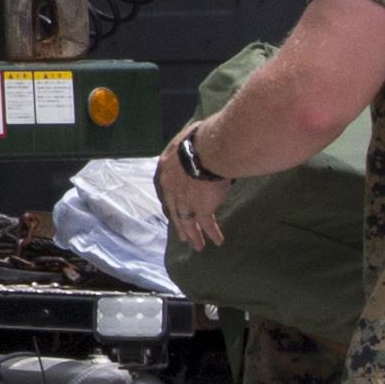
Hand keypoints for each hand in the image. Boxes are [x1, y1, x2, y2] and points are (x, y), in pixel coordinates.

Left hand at [157, 138, 229, 255]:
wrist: (210, 150)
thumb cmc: (203, 138)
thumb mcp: (189, 138)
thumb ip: (192, 145)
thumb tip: (201, 139)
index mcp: (167, 168)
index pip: (168, 187)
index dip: (172, 198)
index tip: (175, 206)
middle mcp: (171, 187)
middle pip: (175, 209)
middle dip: (180, 223)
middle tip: (183, 234)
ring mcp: (185, 200)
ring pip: (188, 221)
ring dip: (194, 234)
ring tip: (197, 245)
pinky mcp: (200, 209)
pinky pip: (207, 224)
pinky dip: (212, 233)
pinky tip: (217, 241)